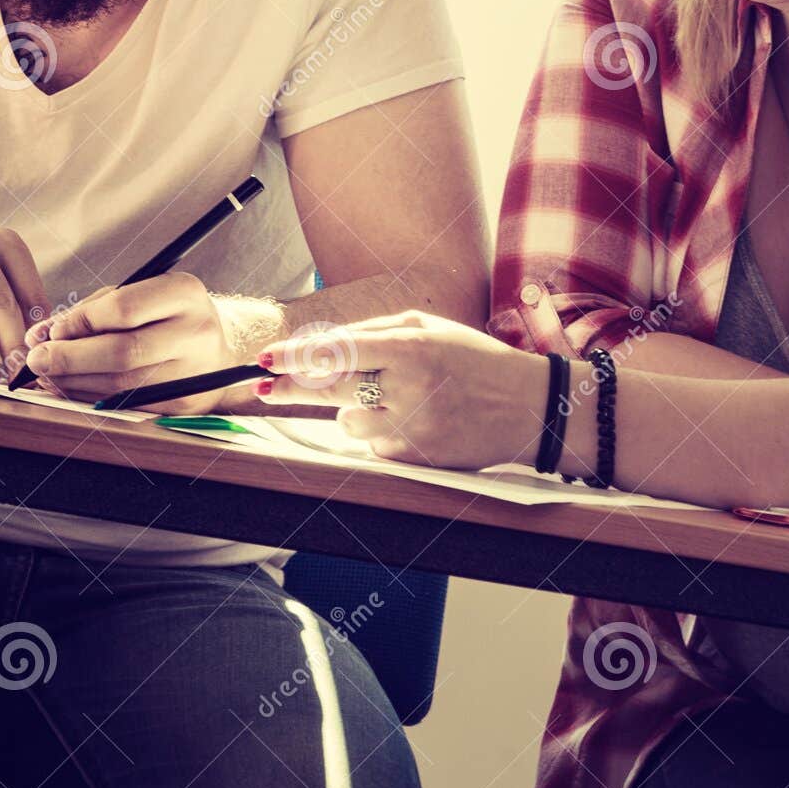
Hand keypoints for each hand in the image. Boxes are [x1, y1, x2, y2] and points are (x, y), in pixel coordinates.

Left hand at [20, 272, 235, 413]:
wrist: (220, 347)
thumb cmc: (167, 316)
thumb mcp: (141, 294)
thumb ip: (93, 310)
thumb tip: (44, 335)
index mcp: (185, 293)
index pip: (123, 309)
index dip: (80, 322)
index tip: (51, 331)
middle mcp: (196, 332)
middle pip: (122, 352)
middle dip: (70, 358)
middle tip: (37, 360)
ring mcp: (194, 372)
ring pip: (121, 385)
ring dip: (75, 382)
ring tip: (48, 375)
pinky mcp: (185, 404)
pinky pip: (128, 404)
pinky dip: (92, 398)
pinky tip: (72, 389)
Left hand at [254, 310, 547, 468]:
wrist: (527, 406)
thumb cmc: (474, 360)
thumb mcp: (430, 329)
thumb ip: (377, 333)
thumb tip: (321, 347)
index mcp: (412, 346)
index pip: (339, 350)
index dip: (295, 355)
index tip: (264, 357)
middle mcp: (410, 386)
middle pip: (329, 388)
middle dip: (290, 386)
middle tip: (261, 384)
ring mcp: (413, 426)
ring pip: (349, 421)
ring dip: (355, 410)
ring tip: (393, 399)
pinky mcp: (417, 458)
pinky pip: (374, 446)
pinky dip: (382, 434)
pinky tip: (415, 421)